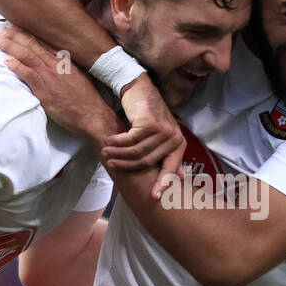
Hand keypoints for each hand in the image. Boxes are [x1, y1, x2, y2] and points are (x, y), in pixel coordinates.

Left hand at [0, 26, 118, 142]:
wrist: (92, 115)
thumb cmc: (86, 99)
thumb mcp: (78, 76)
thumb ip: (64, 67)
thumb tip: (55, 61)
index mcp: (63, 61)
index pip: (41, 42)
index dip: (26, 33)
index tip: (13, 27)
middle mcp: (56, 65)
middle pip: (31, 45)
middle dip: (14, 36)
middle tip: (0, 30)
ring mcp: (50, 77)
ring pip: (27, 56)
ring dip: (10, 46)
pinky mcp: (45, 91)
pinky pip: (28, 75)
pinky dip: (17, 66)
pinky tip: (6, 60)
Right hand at [103, 76, 185, 198]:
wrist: (140, 88)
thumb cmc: (149, 114)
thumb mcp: (161, 135)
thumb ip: (167, 154)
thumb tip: (180, 177)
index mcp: (179, 143)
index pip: (170, 168)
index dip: (162, 184)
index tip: (154, 197)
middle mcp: (174, 137)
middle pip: (148, 161)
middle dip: (127, 165)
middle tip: (111, 165)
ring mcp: (163, 130)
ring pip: (137, 152)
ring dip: (119, 153)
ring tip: (106, 152)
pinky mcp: (149, 123)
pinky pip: (130, 140)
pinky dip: (117, 142)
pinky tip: (108, 141)